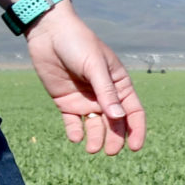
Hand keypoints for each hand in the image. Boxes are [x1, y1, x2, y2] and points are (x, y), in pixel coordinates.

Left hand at [25, 6, 146, 155]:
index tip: (135, 147)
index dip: (136, 130)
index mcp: (119, 85)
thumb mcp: (95, 66)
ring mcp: (85, 100)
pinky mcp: (66, 102)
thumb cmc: (78, 44)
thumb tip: (118, 117)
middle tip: (109, 151)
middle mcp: (105, 96)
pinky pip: (72, 122)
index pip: (133, 112)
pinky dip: (75, 131)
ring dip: (95, 138)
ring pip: (94, 126)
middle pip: (115, 123)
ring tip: (92, 149)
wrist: (49, 33)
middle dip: (114, 139)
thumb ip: (106, 92)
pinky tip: (75, 137)